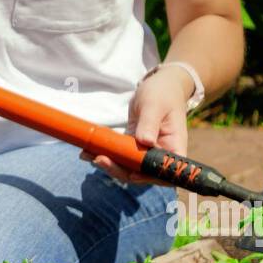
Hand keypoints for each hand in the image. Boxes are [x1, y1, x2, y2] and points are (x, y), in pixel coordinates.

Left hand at [84, 67, 193, 184]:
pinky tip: (88, 151)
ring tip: (88, 155)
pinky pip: (119, 156)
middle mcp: (161, 155)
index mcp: (174, 148)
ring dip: (108, 164)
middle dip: (119, 170)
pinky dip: (105, 154)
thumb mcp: (154, 105)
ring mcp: (146, 153)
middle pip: (140, 173)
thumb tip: (146, 142)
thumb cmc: (162, 93)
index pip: (164, 172)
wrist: (160, 86)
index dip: (148, 177)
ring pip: (126, 167)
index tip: (131, 174)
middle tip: (99, 159)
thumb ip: (149, 123)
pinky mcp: (133, 148)